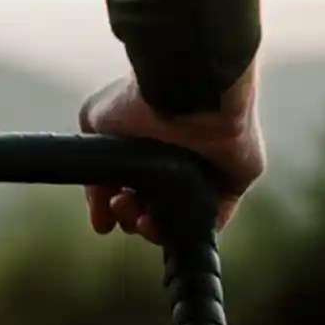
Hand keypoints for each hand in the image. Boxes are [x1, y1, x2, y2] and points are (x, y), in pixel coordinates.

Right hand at [79, 65, 264, 242]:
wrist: (182, 94)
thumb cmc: (139, 99)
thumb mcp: (96, 120)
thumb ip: (92, 152)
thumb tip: (99, 188)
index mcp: (144, 145)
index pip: (125, 186)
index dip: (109, 207)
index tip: (102, 222)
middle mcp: (173, 159)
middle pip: (147, 205)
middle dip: (127, 215)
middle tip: (120, 205)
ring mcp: (204, 172)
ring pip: (176, 216)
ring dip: (152, 228)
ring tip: (139, 219)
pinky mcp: (232, 181)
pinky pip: (212, 217)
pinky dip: (189, 230)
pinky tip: (165, 227)